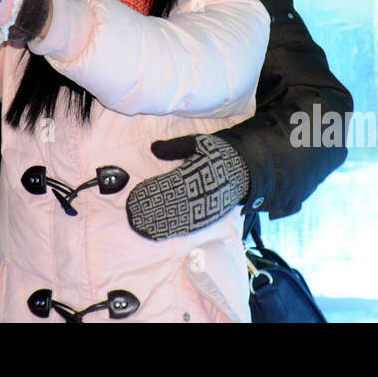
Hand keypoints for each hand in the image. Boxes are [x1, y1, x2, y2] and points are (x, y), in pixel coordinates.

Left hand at [125, 134, 250, 240]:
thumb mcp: (198, 143)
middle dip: (153, 210)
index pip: (173, 183)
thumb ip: (175, 147)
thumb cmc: (217, 154)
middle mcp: (203, 194)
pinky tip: (156, 233)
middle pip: (174, 204)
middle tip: (132, 213)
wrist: (245, 170)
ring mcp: (206, 209)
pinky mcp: (208, 219)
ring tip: (139, 226)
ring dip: (158, 224)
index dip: (155, 190)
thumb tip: (154, 148)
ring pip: (180, 219)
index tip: (137, 193)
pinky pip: (188, 227)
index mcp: (199, 172)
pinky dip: (171, 231)